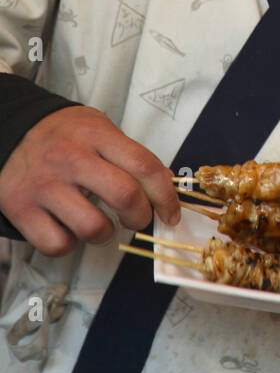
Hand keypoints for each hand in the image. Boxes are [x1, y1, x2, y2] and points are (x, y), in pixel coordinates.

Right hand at [0, 106, 179, 255]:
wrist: (7, 130)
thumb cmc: (60, 134)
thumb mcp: (98, 129)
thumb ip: (129, 154)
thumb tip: (164, 183)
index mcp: (96, 135)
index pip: (144, 166)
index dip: (166, 195)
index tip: (170, 213)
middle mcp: (71, 159)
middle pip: (124, 196)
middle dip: (140, 216)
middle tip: (136, 218)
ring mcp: (45, 185)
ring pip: (92, 227)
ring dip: (104, 234)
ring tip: (98, 223)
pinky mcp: (21, 209)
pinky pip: (57, 244)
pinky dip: (69, 243)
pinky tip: (68, 227)